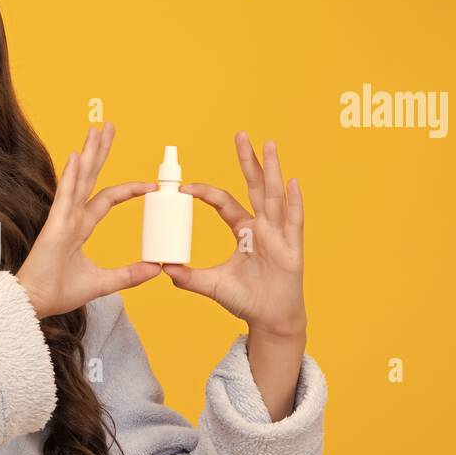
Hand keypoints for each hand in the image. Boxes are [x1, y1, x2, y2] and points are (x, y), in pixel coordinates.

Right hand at [16, 122, 163, 319]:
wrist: (35, 303)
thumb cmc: (59, 292)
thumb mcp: (102, 282)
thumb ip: (129, 275)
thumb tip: (156, 268)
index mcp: (80, 227)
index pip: (107, 199)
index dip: (128, 190)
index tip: (150, 185)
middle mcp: (71, 217)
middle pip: (90, 177)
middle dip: (99, 151)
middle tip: (109, 127)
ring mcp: (61, 219)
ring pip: (78, 179)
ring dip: (87, 153)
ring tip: (96, 129)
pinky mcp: (54, 227)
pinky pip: (64, 197)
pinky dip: (70, 176)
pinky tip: (75, 157)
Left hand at [161, 131, 307, 338]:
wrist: (270, 320)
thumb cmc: (244, 300)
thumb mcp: (211, 285)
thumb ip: (188, 277)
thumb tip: (162, 269)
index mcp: (244, 230)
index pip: (223, 202)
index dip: (204, 192)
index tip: (184, 187)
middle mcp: (262, 226)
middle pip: (254, 187)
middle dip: (248, 161)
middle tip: (240, 134)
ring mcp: (279, 235)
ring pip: (274, 196)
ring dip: (271, 170)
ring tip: (269, 144)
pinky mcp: (292, 248)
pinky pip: (293, 221)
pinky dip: (294, 202)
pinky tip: (292, 182)